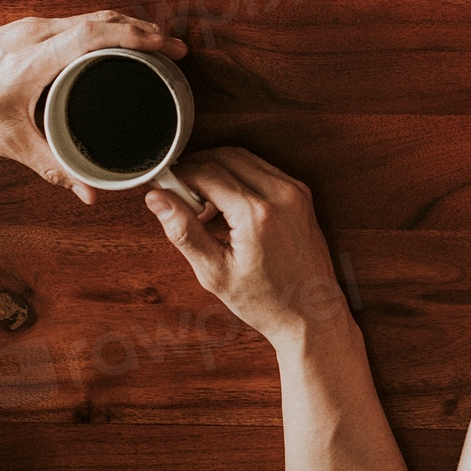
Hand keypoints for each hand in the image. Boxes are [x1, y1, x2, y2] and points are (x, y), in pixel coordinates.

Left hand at [0, 11, 187, 203]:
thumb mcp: (7, 141)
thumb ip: (52, 167)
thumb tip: (89, 192)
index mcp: (33, 60)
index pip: (95, 34)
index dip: (137, 37)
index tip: (167, 46)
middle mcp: (36, 34)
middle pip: (102, 19)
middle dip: (144, 29)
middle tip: (174, 48)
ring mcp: (32, 26)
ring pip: (91, 15)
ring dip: (126, 25)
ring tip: (154, 43)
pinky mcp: (29, 27)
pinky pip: (78, 20)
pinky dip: (106, 27)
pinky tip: (116, 42)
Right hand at [145, 147, 347, 347]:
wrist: (311, 313)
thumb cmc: (266, 300)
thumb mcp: (214, 273)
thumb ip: (183, 231)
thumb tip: (158, 200)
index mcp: (257, 213)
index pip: (208, 173)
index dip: (180, 175)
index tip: (164, 186)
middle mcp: (280, 194)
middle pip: (226, 156)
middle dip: (197, 168)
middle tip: (179, 194)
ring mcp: (294, 190)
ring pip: (245, 158)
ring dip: (218, 170)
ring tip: (202, 205)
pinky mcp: (301, 193)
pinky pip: (262, 169)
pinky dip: (239, 176)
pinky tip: (227, 205)